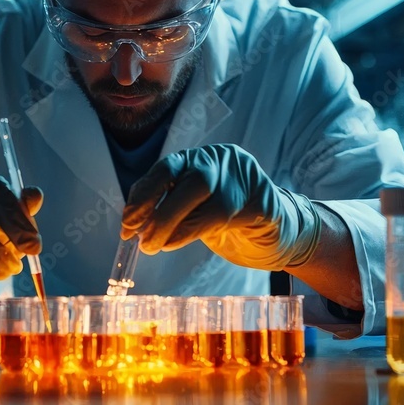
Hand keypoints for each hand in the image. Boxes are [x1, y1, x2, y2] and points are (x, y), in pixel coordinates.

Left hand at [121, 144, 321, 270]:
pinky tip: (180, 242)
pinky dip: (197, 232)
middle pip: (193, 180)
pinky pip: (231, 219)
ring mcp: (248, 180)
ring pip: (212, 198)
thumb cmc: (226, 220)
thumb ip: (166, 206)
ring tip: (156, 245)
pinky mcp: (266, 204)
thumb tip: (132, 224)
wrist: (275, 233)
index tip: (127, 222)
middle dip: (161, 212)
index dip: (144, 194)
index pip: (169, 167)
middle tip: (142, 241)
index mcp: (202, 159)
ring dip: (177, 226)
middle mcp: (225, 162)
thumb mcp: (191, 208)